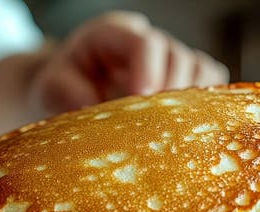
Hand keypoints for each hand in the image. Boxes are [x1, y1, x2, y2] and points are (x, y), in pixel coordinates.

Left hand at [30, 11, 229, 114]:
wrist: (67, 94)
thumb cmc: (59, 89)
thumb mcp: (49, 89)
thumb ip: (67, 94)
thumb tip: (98, 108)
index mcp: (114, 35)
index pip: (145, 43)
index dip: (149, 73)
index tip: (142, 101)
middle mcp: (147, 42)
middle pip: (178, 55)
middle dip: (171, 92)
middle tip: (156, 125)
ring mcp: (168, 59)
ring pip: (201, 68)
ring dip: (191, 100)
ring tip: (172, 128)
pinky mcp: (182, 78)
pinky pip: (210, 82)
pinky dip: (206, 102)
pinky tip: (188, 125)